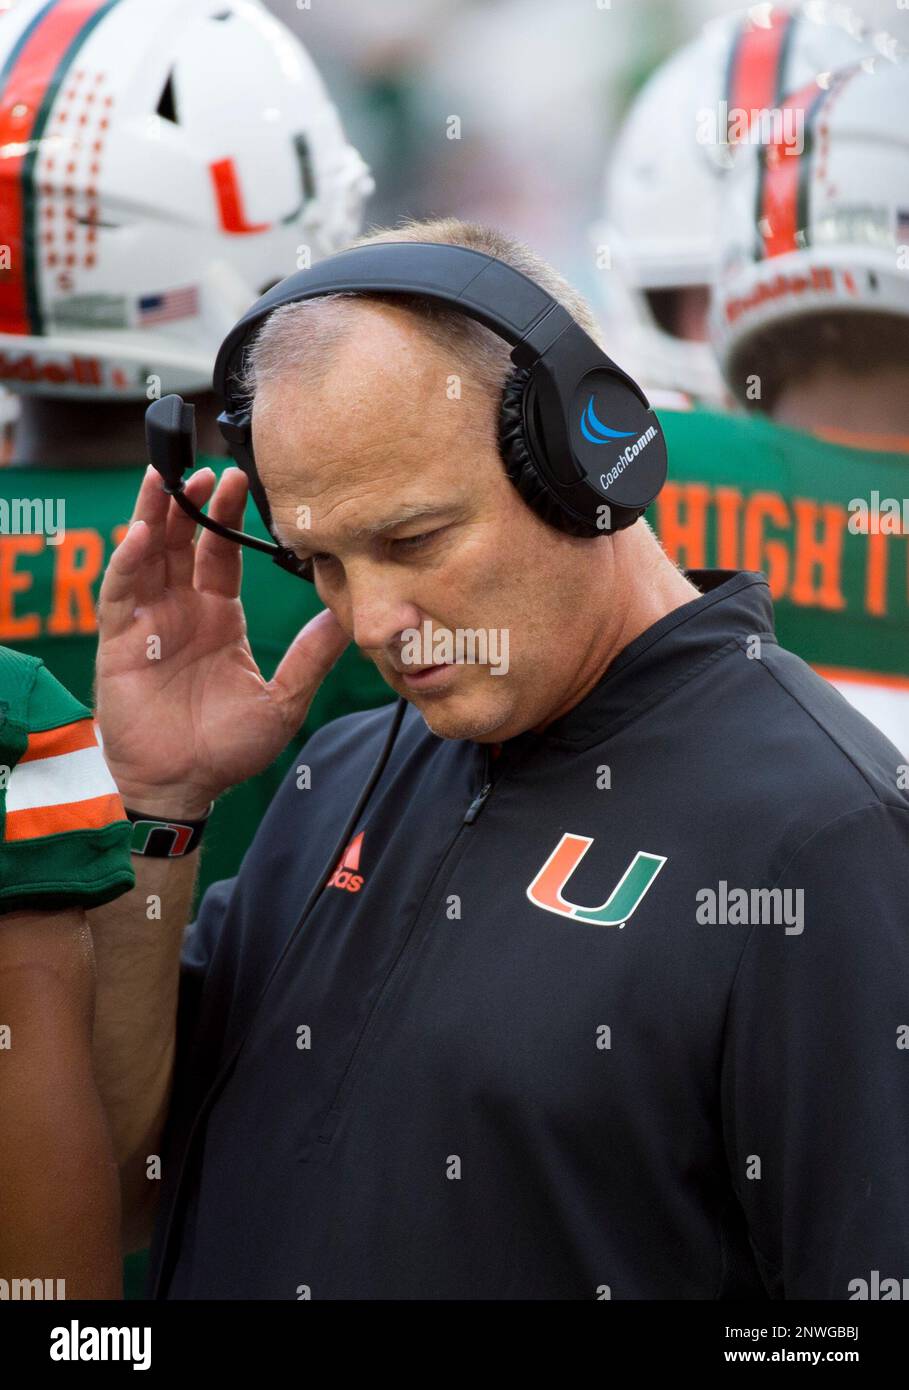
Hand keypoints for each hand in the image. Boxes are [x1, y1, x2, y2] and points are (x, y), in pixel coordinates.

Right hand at [95, 464, 348, 816]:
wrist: (184, 786)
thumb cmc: (227, 748)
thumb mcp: (281, 700)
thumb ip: (310, 658)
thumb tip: (348, 620)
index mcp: (219, 617)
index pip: (222, 554)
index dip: (229, 518)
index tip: (244, 481)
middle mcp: (182, 611)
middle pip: (183, 542)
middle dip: (193, 504)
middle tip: (210, 468)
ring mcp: (149, 621)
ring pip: (147, 555)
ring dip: (155, 516)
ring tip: (168, 480)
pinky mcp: (119, 640)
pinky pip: (119, 591)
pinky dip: (128, 560)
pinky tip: (141, 533)